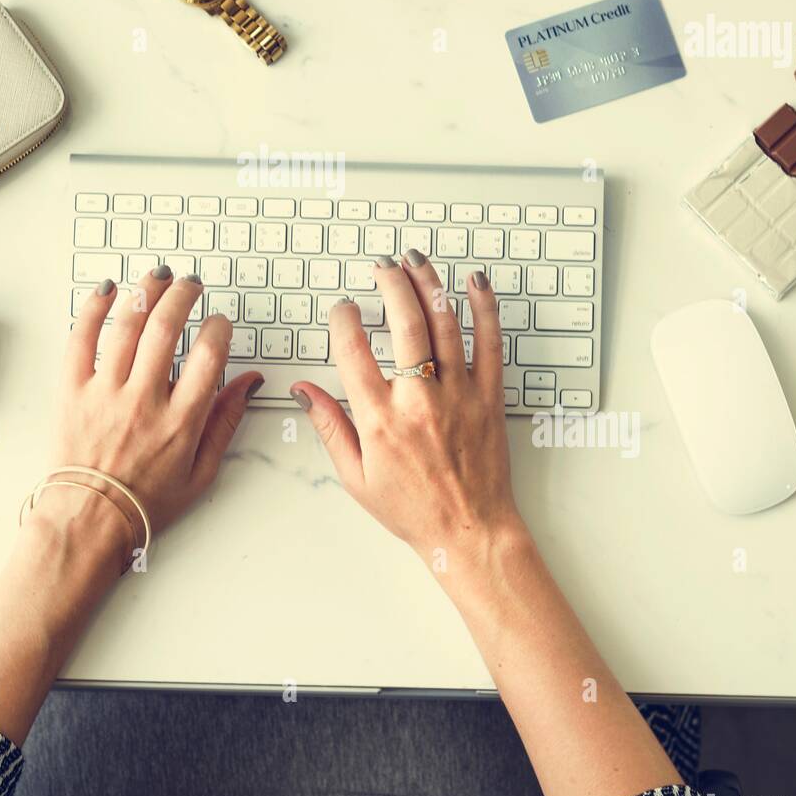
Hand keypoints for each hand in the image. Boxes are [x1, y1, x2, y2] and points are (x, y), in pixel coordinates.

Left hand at [38, 268, 261, 562]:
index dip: (218, 328)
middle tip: (191, 284)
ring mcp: (105, 392)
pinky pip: (80, 339)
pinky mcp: (72, 391)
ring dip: (145, 291)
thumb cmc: (145, 502)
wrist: (87, 521)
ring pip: (127, 325)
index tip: (219, 322)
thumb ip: (227, 422)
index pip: (208, 355)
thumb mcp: (201, 472)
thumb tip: (250, 382)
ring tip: (158, 277)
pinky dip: (93, 309)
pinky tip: (108, 289)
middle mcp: (144, 400)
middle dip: (184, 295)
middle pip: (167, 327)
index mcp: (181, 421)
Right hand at [292, 253, 524, 574]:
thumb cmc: (414, 510)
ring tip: (416, 262)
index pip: (353, 351)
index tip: (343, 307)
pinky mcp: (489, 397)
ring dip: (429, 285)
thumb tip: (305, 390)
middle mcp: (419, 401)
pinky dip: (484, 308)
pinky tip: (475, 282)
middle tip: (382, 267)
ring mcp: (458, 395)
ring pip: (445, 324)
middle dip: (390, 284)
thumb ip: (331, 427)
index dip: (344, 319)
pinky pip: (490, 343)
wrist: (470, 533)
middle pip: (404, 323)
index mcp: (381, 420)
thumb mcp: (356, 477)